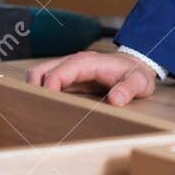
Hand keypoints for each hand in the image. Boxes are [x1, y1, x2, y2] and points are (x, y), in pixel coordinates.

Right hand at [25, 51, 157, 106]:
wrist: (137, 66)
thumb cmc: (136, 74)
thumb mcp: (139, 82)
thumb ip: (128, 89)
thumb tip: (115, 100)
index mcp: (88, 62)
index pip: (60, 71)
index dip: (51, 86)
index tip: (50, 104)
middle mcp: (73, 63)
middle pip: (40, 71)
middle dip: (34, 90)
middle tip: (40, 111)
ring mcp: (68, 70)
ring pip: (38, 76)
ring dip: (34, 91)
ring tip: (41, 111)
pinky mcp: (67, 79)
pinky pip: (45, 82)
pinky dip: (40, 93)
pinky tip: (47, 108)